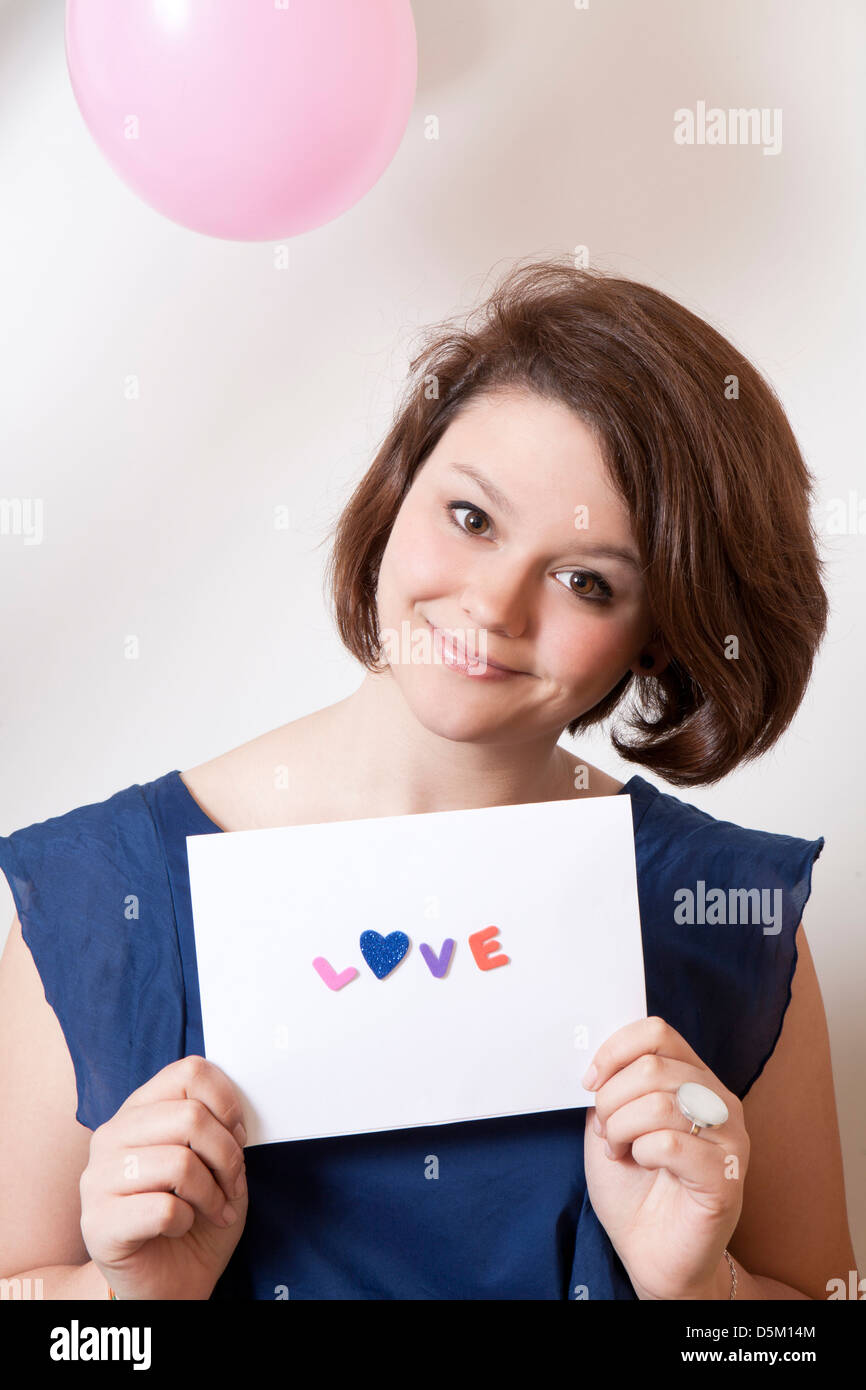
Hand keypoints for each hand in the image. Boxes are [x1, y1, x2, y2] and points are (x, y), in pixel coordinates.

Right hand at [80, 1055, 248, 1299]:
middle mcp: (111, 1136)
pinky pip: (164, 1209)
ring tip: (214, 1209)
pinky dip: (187, 1221)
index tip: (238, 1137)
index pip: (189, 1072)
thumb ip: (220, 1127)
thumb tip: (234, 1117)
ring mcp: (97, 1179)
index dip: (227, 1104)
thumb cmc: (194, 1215)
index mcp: (139, 1110)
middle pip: (190, 1116)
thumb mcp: (217, 1161)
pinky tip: (180, 1229)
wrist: (168, 1281)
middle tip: (232, 1184)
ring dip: (212, 1193)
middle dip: (228, 1156)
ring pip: (179, 1163)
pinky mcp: (97, 1223)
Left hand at [582, 1017, 747, 1299]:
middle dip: (611, 1100)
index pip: (657, 1032)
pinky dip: (642, 1153)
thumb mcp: (612, 1123)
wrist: (652, 1254)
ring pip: (661, 1102)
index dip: (615, 1051)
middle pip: (652, 1067)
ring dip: (622, 1129)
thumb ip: (614, 1087)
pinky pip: (671, 1143)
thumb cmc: (635, 1188)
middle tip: (607, 1132)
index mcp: (694, 1079)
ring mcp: (729, 1138)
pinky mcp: (726, 1177)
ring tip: (621, 1150)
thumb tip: (598, 1061)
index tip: (590, 1082)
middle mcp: (719, 1101)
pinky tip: (643, 1166)